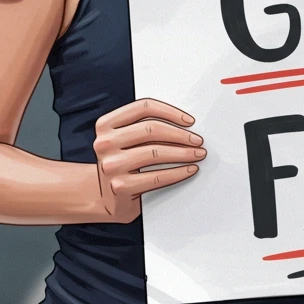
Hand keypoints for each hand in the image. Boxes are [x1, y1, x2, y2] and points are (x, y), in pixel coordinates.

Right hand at [92, 99, 204, 221]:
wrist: (106, 196)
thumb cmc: (124, 160)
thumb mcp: (127, 138)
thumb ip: (145, 126)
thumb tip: (185, 123)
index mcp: (106, 124)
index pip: (143, 107)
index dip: (170, 111)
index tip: (189, 120)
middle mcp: (105, 143)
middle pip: (151, 129)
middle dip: (181, 134)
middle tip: (198, 140)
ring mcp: (111, 165)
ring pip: (155, 152)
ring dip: (183, 153)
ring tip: (198, 154)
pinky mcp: (119, 187)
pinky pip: (156, 177)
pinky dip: (178, 173)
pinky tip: (189, 169)